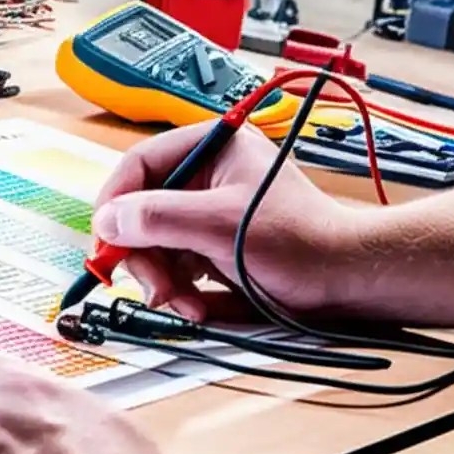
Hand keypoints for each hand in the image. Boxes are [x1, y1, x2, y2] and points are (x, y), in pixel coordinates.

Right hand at [93, 121, 360, 321]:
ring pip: (154, 244)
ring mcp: (207, 213)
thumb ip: (159, 218)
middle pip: (141, 211)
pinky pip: (174, 265)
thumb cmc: (304, 243)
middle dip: (144, 255)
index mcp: (211, 149)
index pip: (139, 165)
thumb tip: (107, 221)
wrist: (346, 282)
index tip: (106, 239)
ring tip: (185, 303)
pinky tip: (197, 304)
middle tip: (153, 286)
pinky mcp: (212, 245)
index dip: (116, 203)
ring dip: (162, 279)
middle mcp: (205, 177)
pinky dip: (178, 289)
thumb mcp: (221, 225)